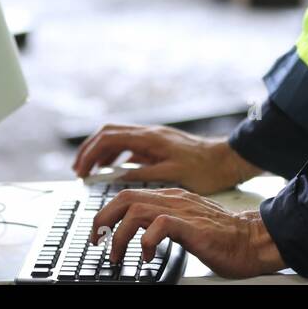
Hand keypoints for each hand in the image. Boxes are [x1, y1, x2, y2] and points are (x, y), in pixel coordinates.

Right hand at [72, 124, 260, 193]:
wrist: (228, 159)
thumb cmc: (206, 170)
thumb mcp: (172, 174)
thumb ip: (143, 172)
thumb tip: (117, 175)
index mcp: (150, 138)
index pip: (109, 138)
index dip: (90, 154)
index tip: (81, 171)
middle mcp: (149, 133)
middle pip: (108, 133)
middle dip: (90, 150)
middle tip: (79, 170)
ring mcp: (153, 137)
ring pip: (117, 137)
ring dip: (101, 152)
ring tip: (91, 172)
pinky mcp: (158, 144)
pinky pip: (129, 145)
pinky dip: (116, 155)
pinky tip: (114, 170)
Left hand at [89, 187, 284, 278]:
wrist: (253, 239)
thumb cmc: (223, 236)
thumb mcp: (186, 224)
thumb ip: (165, 223)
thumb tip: (140, 236)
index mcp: (170, 197)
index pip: (128, 195)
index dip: (107, 214)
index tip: (99, 234)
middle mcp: (173, 199)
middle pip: (124, 197)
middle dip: (103, 220)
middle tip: (98, 243)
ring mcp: (182, 210)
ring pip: (135, 210)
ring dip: (120, 235)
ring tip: (119, 256)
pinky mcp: (191, 225)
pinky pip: (159, 225)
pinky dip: (145, 241)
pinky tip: (147, 256)